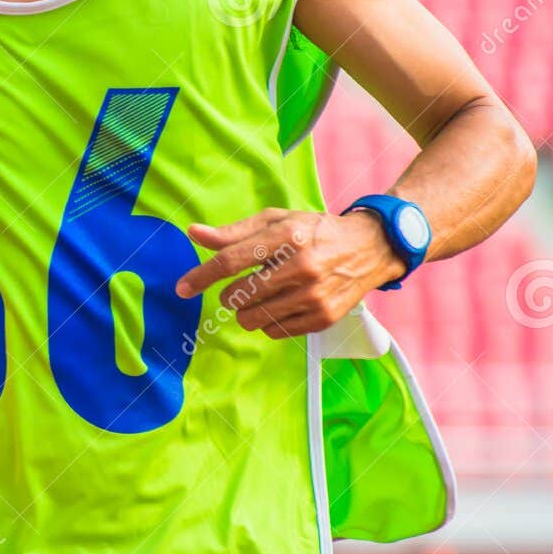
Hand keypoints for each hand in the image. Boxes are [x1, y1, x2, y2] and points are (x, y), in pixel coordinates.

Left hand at [174, 208, 405, 338]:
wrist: (370, 248)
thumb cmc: (314, 231)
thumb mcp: (277, 221)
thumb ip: (234, 232)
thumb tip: (194, 233)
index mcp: (287, 236)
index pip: (231, 261)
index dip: (201, 277)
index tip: (182, 288)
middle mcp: (301, 266)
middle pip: (237, 296)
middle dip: (232, 294)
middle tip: (247, 283)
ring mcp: (314, 295)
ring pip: (251, 319)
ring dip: (247, 310)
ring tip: (264, 295)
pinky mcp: (322, 318)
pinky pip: (273, 332)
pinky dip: (269, 321)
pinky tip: (284, 304)